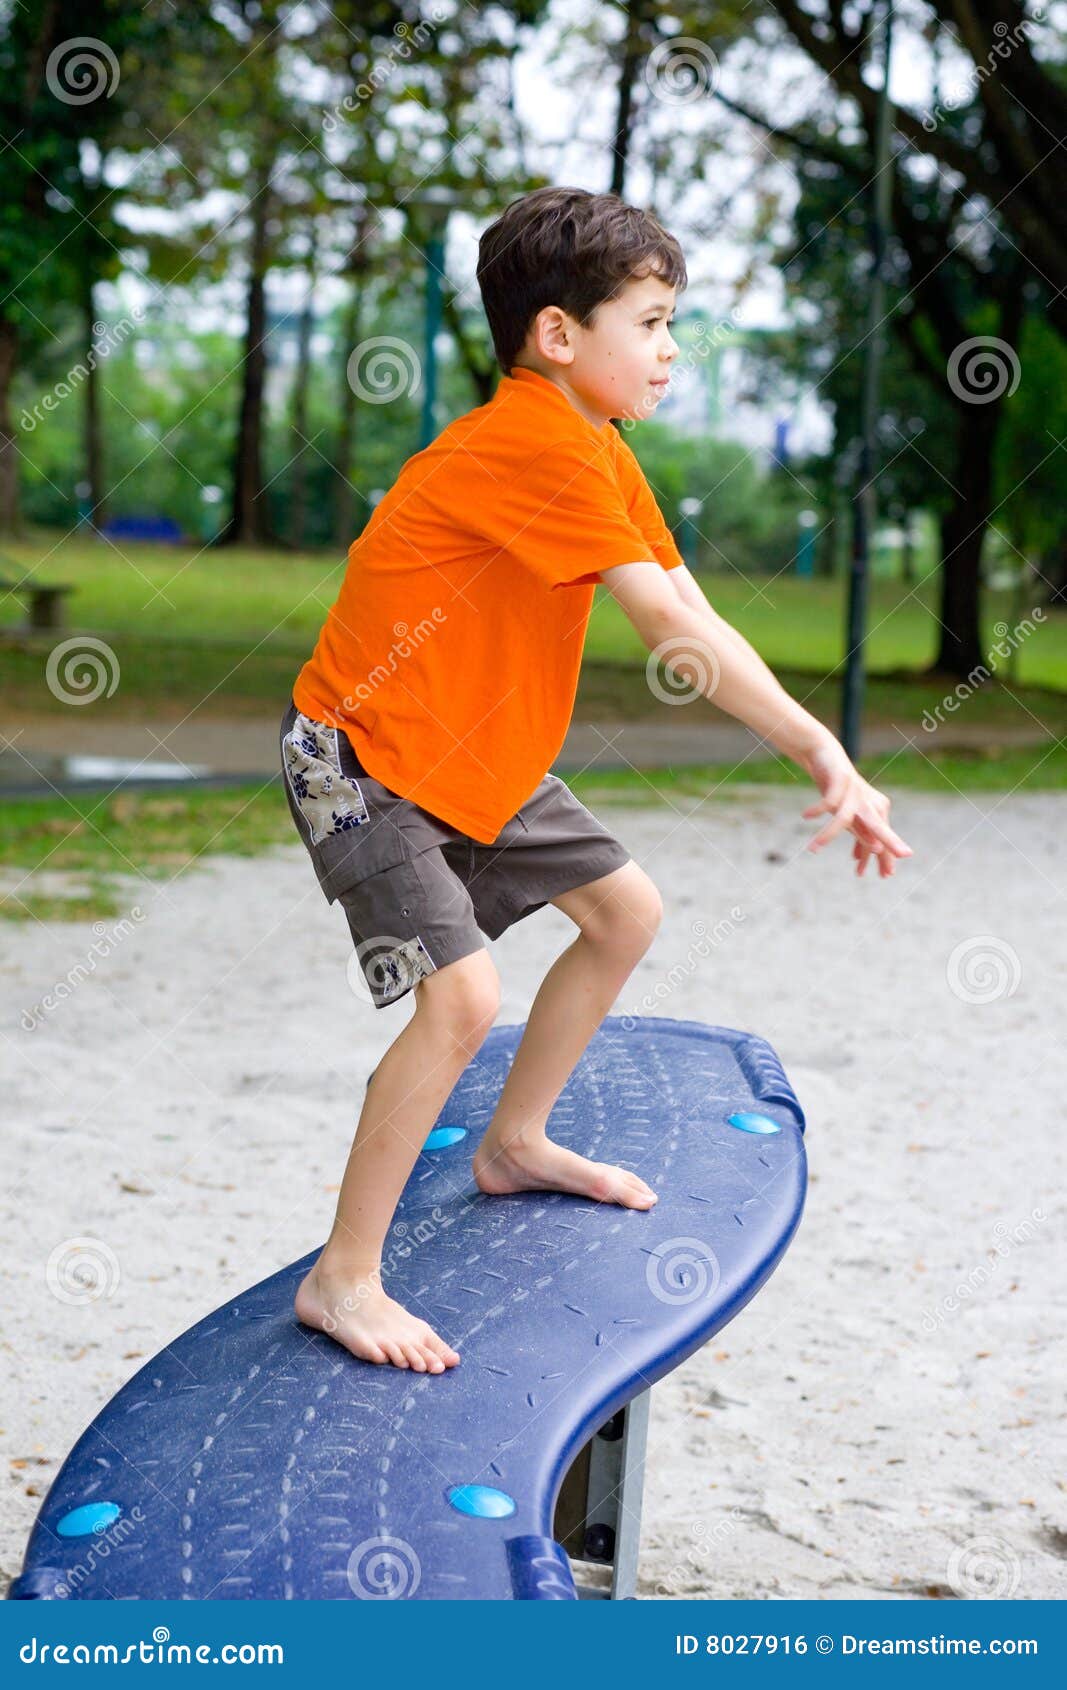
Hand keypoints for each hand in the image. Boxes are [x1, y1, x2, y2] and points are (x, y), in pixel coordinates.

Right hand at [799, 738, 912, 878]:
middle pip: (878, 826)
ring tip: (812, 848)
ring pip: (843, 818)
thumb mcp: (851, 815)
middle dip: (886, 841)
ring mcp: (855, 791)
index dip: (884, 857)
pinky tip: (806, 815)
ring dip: (826, 834)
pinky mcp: (841, 779)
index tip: (886, 876)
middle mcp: (869, 802)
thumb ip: (862, 833)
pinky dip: (817, 809)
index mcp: (877, 811)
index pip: (882, 838)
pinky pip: (828, 800)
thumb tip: (868, 857)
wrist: (827, 756)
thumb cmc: (841, 790)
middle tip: (887, 857)